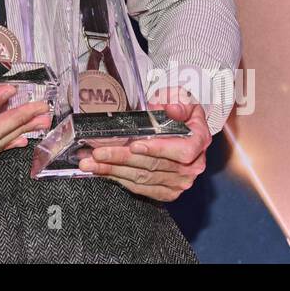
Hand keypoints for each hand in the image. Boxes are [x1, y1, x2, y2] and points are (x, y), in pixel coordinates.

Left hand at [76, 86, 210, 202]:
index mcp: (198, 141)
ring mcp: (180, 182)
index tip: (134, 145)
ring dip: (114, 171)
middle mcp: (192, 166)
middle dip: (121, 159)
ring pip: (143, 178)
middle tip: (97, 153)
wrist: (184, 131)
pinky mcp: (167, 191)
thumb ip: (179, 101)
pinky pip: (142, 188)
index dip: (157, 149)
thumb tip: (171, 108)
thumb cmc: (180, 114)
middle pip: (153, 165)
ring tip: (91, 163)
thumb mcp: (182, 99)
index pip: (181, 151)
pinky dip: (121, 180)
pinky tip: (104, 172)